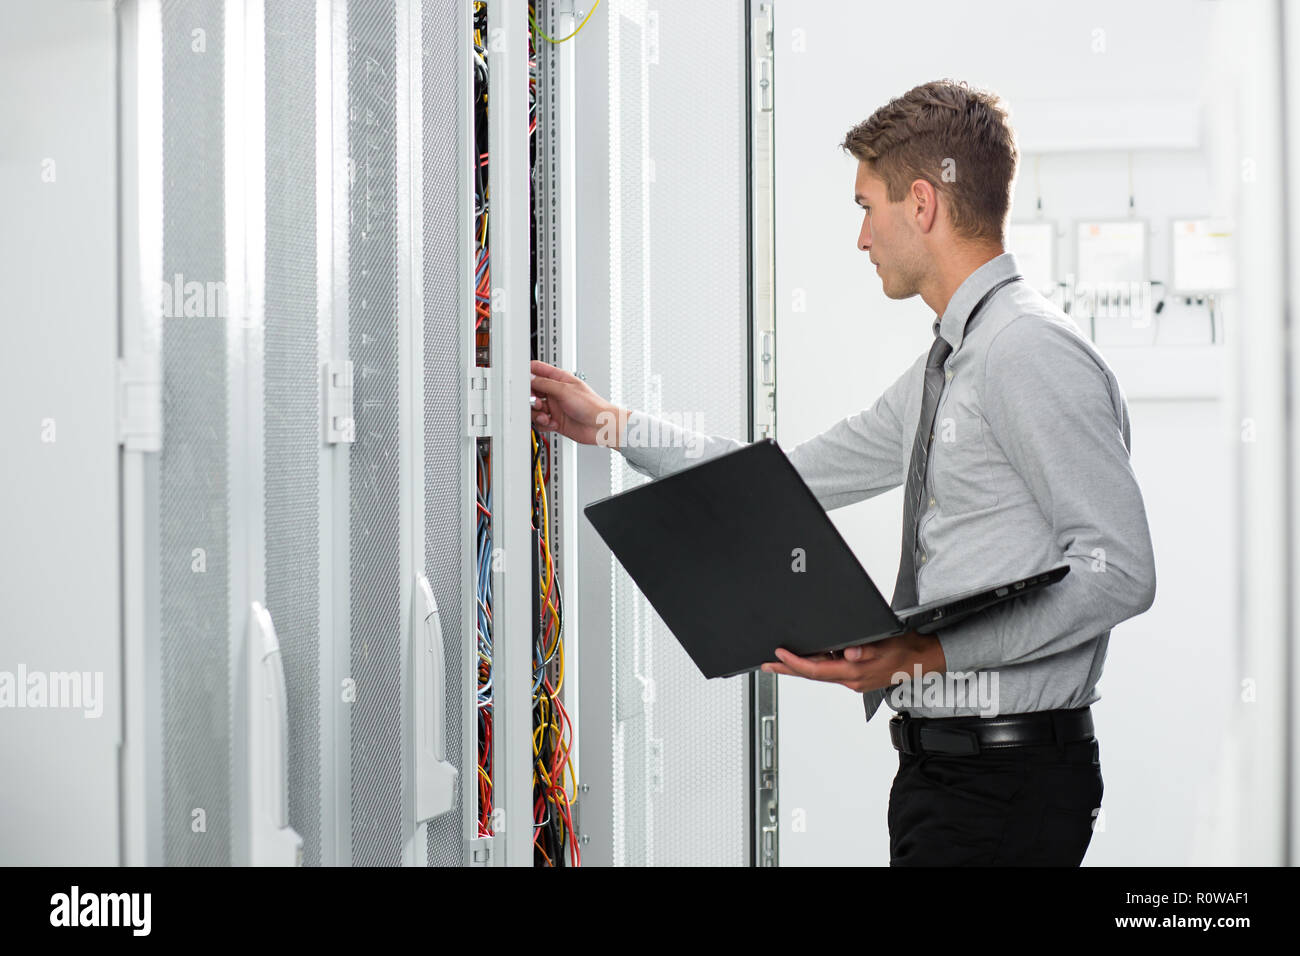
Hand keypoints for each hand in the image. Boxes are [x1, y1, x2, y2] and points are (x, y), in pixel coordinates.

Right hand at [530, 360, 627, 446]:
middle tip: (538, 404)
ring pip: (534, 408)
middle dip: (531, 398)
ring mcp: (554, 407)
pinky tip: (552, 423)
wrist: (601, 426)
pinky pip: (540, 422)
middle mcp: (555, 392)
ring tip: (546, 416)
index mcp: (559, 379)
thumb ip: (545, 384)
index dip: (528, 374)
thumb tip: (530, 378)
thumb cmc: (592, 405)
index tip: (523, 383)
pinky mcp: (554, 421)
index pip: (538, 370)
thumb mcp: (565, 390)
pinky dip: (543, 424)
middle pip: (532, 391)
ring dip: (537, 414)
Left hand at [760, 631, 946, 693]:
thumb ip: (867, 649)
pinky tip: (807, 658)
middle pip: (812, 675)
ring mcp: (853, 680)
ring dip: (799, 667)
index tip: (779, 654)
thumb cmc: (905, 649)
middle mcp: (851, 680)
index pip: (816, 670)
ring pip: (819, 674)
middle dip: (788, 668)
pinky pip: (830, 672)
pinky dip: (815, 665)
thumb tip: (849, 652)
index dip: (795, 663)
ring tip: (779, 660)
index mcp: (855, 672)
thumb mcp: (887, 644)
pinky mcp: (857, 676)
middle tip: (766, 663)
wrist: (923, 659)